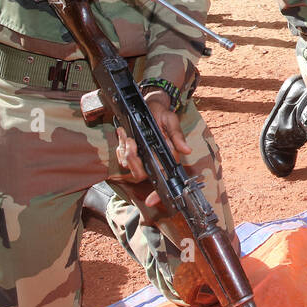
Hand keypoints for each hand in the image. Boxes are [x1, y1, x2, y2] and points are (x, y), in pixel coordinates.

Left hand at [111, 89, 190, 207]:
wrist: (152, 105)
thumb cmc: (163, 114)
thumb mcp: (171, 121)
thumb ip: (177, 136)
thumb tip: (187, 150)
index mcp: (165, 156)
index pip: (163, 179)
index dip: (157, 194)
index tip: (151, 201)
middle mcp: (153, 159)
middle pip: (139, 174)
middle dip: (131, 160)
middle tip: (130, 141)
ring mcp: (141, 156)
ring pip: (128, 165)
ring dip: (124, 150)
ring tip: (125, 133)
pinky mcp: (132, 151)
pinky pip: (121, 156)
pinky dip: (119, 146)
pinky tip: (122, 133)